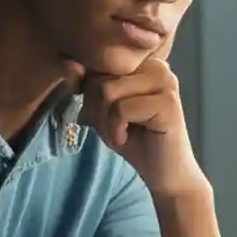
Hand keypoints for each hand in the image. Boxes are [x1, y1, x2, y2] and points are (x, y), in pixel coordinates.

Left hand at [78, 56, 206, 196]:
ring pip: (108, 91)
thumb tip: (69, 66)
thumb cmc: (134, 140)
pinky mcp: (168, 103)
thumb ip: (88, 86)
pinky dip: (115, 130)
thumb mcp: (102, 110)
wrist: (165, 174)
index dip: (87, 93)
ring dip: (104, 122)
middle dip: (96, 110)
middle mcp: (157, 66)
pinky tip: (126, 139)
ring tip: (118, 135)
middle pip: (101, 77)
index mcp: (143, 62)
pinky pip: (121, 109)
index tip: (100, 117)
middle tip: (111, 130)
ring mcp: (166, 83)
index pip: (98, 64)